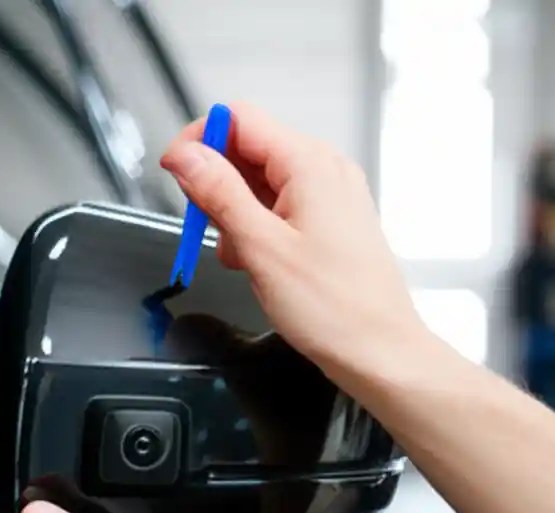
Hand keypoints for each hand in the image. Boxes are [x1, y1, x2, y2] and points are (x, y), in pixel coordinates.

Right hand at [160, 102, 432, 379]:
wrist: (379, 352)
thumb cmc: (333, 309)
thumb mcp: (260, 247)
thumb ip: (219, 193)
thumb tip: (186, 156)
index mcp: (310, 164)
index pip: (238, 119)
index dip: (199, 140)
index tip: (175, 174)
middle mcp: (325, 169)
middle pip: (248, 148)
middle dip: (216, 184)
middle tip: (206, 227)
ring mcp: (330, 193)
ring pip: (260, 180)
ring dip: (235, 211)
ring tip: (241, 256)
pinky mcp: (330, 219)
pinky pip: (280, 205)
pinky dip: (257, 227)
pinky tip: (257, 261)